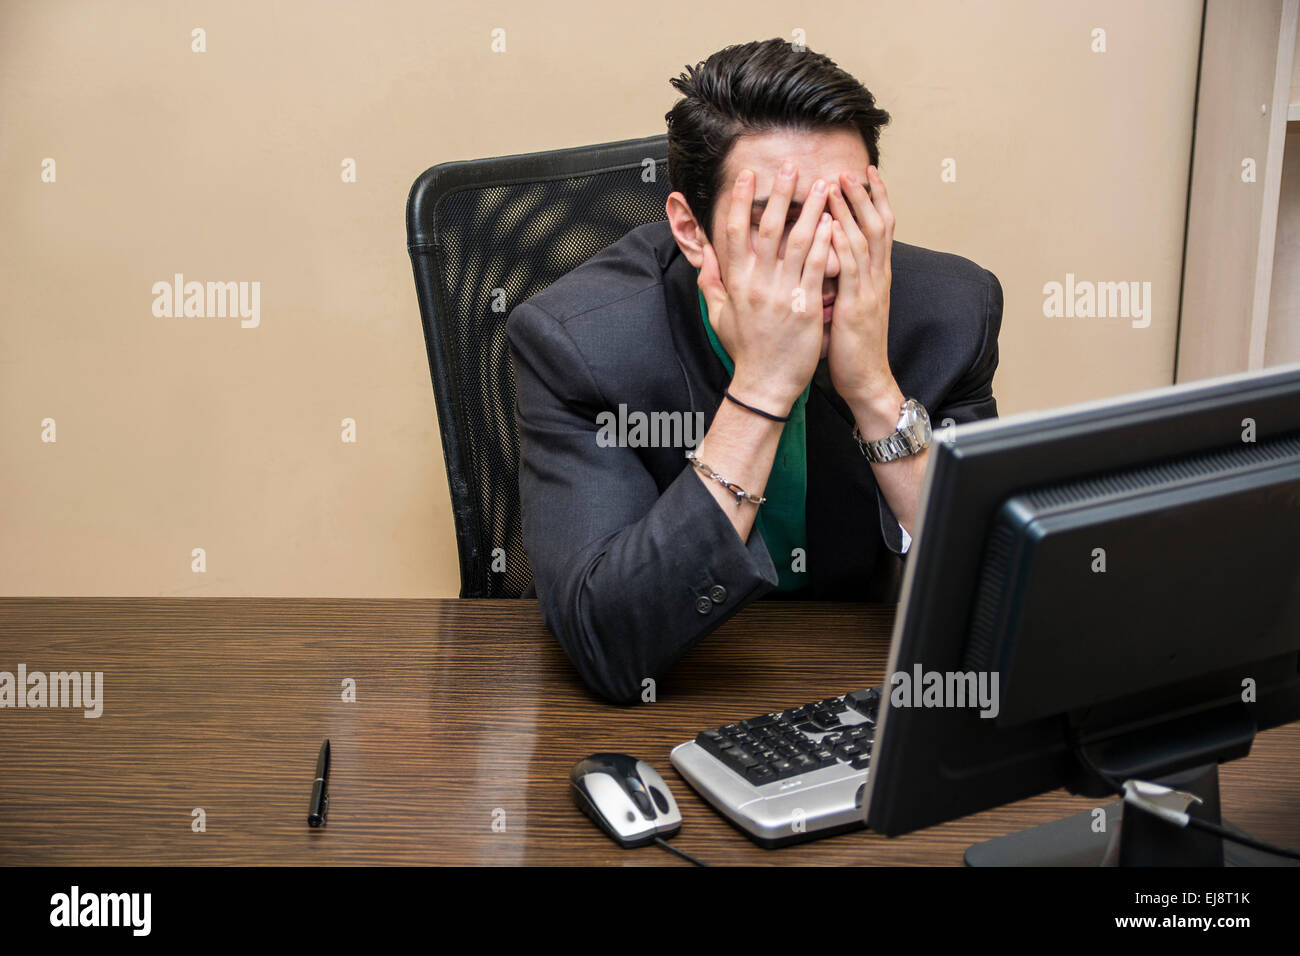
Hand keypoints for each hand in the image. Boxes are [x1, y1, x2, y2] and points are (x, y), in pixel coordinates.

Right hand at [697, 162, 834, 413]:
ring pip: (799, 241)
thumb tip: (705, 256)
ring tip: (823, 186)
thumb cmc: (744, 351)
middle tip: (791, 167)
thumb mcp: (718, 316)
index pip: (735, 232)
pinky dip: (826, 242)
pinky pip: (818, 267)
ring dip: (812, 210)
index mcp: (736, 283)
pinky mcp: (805, 306)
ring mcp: (782, 294)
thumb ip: (711, 283)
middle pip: (768, 228)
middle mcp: (757, 283)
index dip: (741, 201)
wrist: (764, 384)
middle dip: (780, 194)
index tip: (748, 177)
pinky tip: (835, 222)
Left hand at [825, 166, 897, 411]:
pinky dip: (841, 244)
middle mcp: (877, 278)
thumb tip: (824, 259)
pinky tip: (831, 225)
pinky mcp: (857, 306)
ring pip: (865, 240)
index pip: (879, 229)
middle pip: (877, 225)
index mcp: (875, 277)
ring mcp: (870, 291)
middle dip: (864, 195)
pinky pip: (850, 269)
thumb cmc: (851, 348)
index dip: (874, 200)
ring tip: (837, 184)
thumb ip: (839, 280)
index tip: (863, 174)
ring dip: (851, 211)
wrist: (867, 380)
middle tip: (852, 168)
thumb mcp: (846, 306)